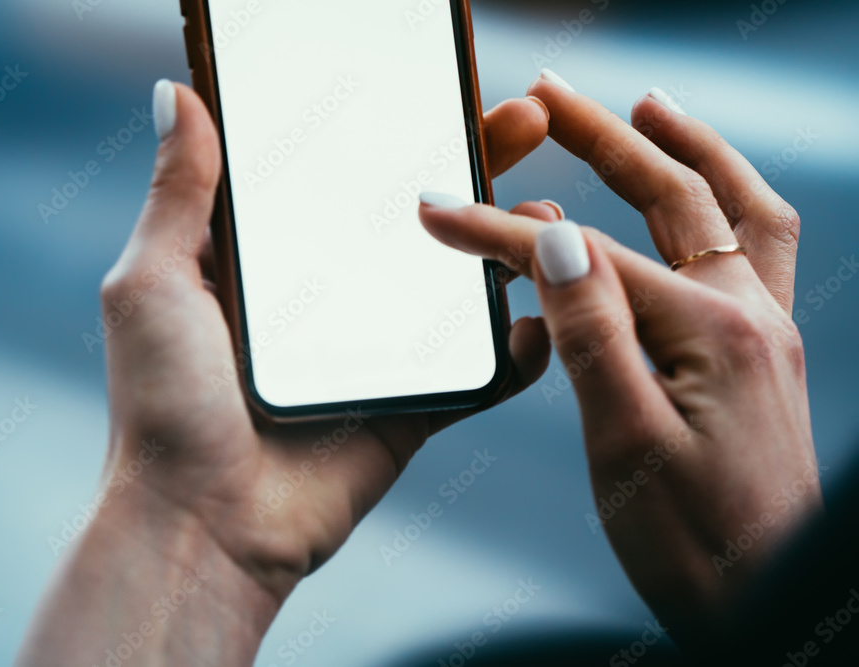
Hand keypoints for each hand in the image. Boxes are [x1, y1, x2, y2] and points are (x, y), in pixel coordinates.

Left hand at [17, 82, 556, 665]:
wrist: (205, 526)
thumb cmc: (164, 406)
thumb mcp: (154, 283)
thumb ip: (181, 195)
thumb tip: (177, 94)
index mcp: (273, 260)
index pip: (344, 174)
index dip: (392, 128)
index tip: (438, 86)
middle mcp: (330, 296)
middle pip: (416, 218)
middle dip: (475, 163)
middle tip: (528, 120)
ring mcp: (378, 351)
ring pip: (459, 285)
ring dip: (510, 244)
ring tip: (551, 208)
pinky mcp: (413, 407)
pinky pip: (480, 371)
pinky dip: (521, 345)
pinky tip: (551, 306)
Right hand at [418, 72, 822, 646]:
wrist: (767, 603)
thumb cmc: (698, 547)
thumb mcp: (626, 445)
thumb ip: (594, 334)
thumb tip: (558, 244)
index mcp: (710, 333)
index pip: (584, 257)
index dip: (501, 232)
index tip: (441, 211)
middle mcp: (749, 314)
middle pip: (671, 196)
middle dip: (603, 138)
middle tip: (550, 96)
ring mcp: (762, 330)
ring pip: (729, 209)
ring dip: (685, 149)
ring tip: (645, 109)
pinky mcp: (757, 353)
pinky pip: (753, 248)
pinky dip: (721, 203)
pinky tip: (694, 201)